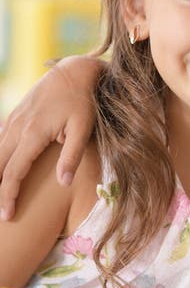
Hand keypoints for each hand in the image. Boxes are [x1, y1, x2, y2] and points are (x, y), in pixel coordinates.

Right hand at [0, 55, 101, 219]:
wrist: (76, 71)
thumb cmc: (84, 101)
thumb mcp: (83, 129)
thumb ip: (72, 157)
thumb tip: (63, 184)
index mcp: (33, 134)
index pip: (14, 172)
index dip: (8, 196)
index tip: (7, 216)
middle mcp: (18, 126)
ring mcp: (14, 118)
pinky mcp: (17, 114)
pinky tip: (0, 166)